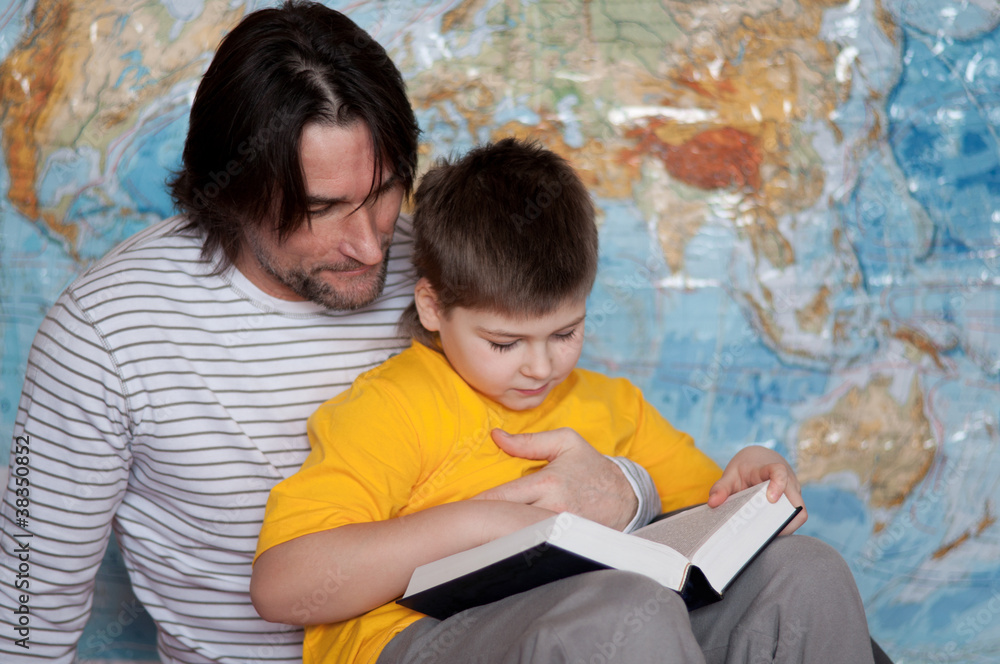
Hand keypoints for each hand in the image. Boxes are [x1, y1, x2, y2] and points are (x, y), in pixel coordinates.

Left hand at [472, 428, 637, 530]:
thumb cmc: (592, 466)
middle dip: (482, 522)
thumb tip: (496, 436)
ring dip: (497, 536)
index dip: (478, 503)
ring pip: (517, 536)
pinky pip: (534, 545)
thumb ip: (529, 441)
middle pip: (505, 519)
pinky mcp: (564, 543)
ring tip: (472, 537)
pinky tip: (500, 546)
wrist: (627, 497)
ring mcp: (558, 530)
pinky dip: (517, 545)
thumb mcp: (565, 442)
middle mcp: (552, 508)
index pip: (502, 496)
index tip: (458, 507)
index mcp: (548, 482)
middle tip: (456, 524)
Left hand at [707, 445, 807, 534]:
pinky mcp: (794, 503)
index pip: (780, 472)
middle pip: (796, 502)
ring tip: (764, 535)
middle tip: (764, 531)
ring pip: (798, 514)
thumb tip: (712, 503)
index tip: (770, 499)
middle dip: (783, 519)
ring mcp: (794, 493)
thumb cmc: (745, 468)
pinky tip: (768, 533)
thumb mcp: (730, 474)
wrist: (759, 460)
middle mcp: (788, 481)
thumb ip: (721, 487)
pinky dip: (784, 527)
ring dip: (785, 526)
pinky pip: (795, 518)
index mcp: (769, 469)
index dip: (778, 485)